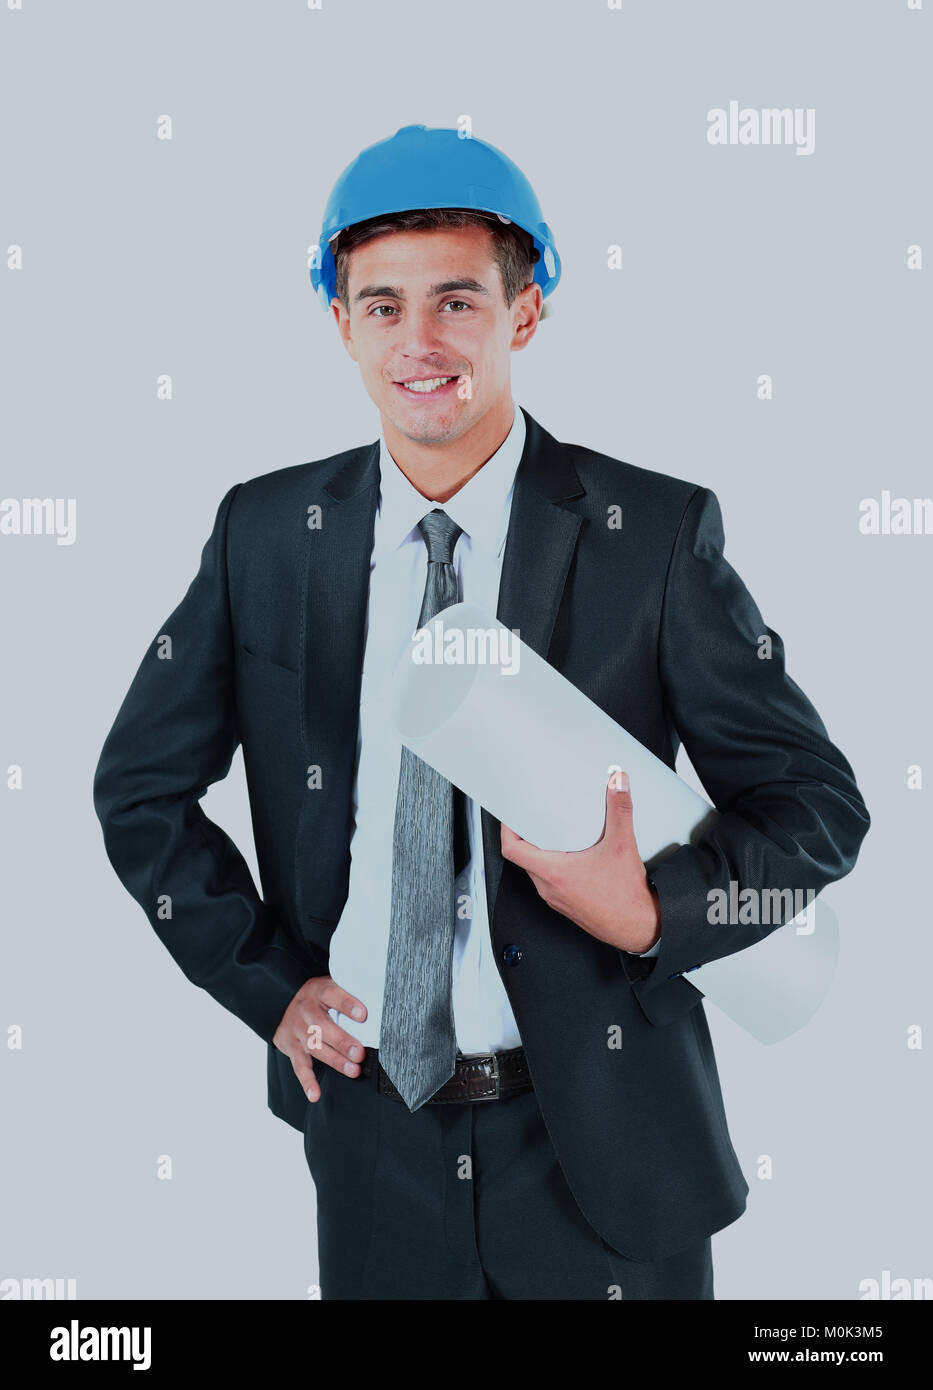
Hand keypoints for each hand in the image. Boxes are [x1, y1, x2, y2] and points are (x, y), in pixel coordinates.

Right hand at [273, 975, 367, 1102]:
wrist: (282, 1001)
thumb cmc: (318, 996)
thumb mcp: (331, 985)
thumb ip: (351, 992)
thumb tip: (380, 1001)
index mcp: (319, 991)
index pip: (331, 994)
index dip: (347, 1004)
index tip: (363, 1015)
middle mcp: (305, 1010)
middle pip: (322, 1026)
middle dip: (342, 1041)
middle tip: (359, 1053)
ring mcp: (296, 1030)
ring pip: (314, 1047)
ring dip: (334, 1061)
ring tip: (353, 1070)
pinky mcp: (291, 1047)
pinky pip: (299, 1066)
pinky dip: (307, 1082)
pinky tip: (315, 1094)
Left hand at [500, 770, 660, 953]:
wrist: (639, 927)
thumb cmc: (627, 898)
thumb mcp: (623, 845)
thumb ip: (620, 810)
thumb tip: (618, 784)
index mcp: (554, 873)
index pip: (512, 850)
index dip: (507, 829)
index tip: (510, 815)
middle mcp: (549, 888)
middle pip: (522, 858)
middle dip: (525, 837)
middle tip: (533, 818)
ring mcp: (556, 898)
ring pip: (535, 871)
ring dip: (539, 852)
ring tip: (552, 834)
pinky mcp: (565, 904)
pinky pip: (548, 882)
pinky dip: (551, 866)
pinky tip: (570, 857)